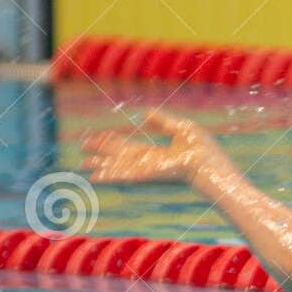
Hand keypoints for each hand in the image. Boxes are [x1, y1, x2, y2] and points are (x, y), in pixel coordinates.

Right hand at [80, 109, 231, 186]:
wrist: (208, 162)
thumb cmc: (202, 148)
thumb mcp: (181, 128)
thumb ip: (162, 121)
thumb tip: (145, 112)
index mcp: (157, 153)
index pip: (129, 147)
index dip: (112, 141)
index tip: (97, 136)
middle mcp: (148, 163)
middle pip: (119, 156)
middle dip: (101, 152)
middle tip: (83, 148)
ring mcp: (146, 170)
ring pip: (117, 166)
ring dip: (100, 165)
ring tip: (83, 165)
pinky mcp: (146, 175)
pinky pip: (123, 175)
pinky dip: (108, 176)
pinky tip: (94, 178)